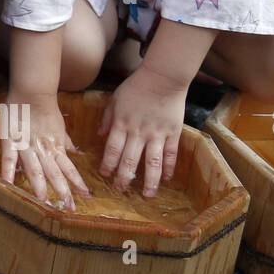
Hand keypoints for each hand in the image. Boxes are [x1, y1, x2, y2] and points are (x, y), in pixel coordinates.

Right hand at [0, 92, 90, 209]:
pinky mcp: (11, 140)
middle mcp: (44, 149)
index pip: (69, 169)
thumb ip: (65, 141)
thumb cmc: (46, 108)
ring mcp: (28, 146)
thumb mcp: (59, 126)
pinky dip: (8, 171)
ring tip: (46, 203)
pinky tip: (8, 185)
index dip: (77, 183)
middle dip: (62, 192)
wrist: (32, 91)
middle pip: (55, 174)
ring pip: (36, 170)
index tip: (86, 197)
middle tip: (69, 209)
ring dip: (41, 187)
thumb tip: (75, 153)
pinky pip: (9, 158)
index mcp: (56, 146)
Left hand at [98, 63, 187, 196]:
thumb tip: (99, 134)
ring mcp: (157, 134)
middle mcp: (138, 132)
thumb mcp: (114, 99)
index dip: (108, 164)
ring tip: (147, 195)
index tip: (104, 175)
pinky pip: (171, 154)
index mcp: (122, 124)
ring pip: (152, 163)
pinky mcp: (173, 133)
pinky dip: (168, 168)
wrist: (162, 78)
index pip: (112, 150)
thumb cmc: (135, 87)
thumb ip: (107, 118)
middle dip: (125, 177)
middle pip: (130, 160)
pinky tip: (166, 179)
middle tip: (121, 190)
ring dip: (149, 181)